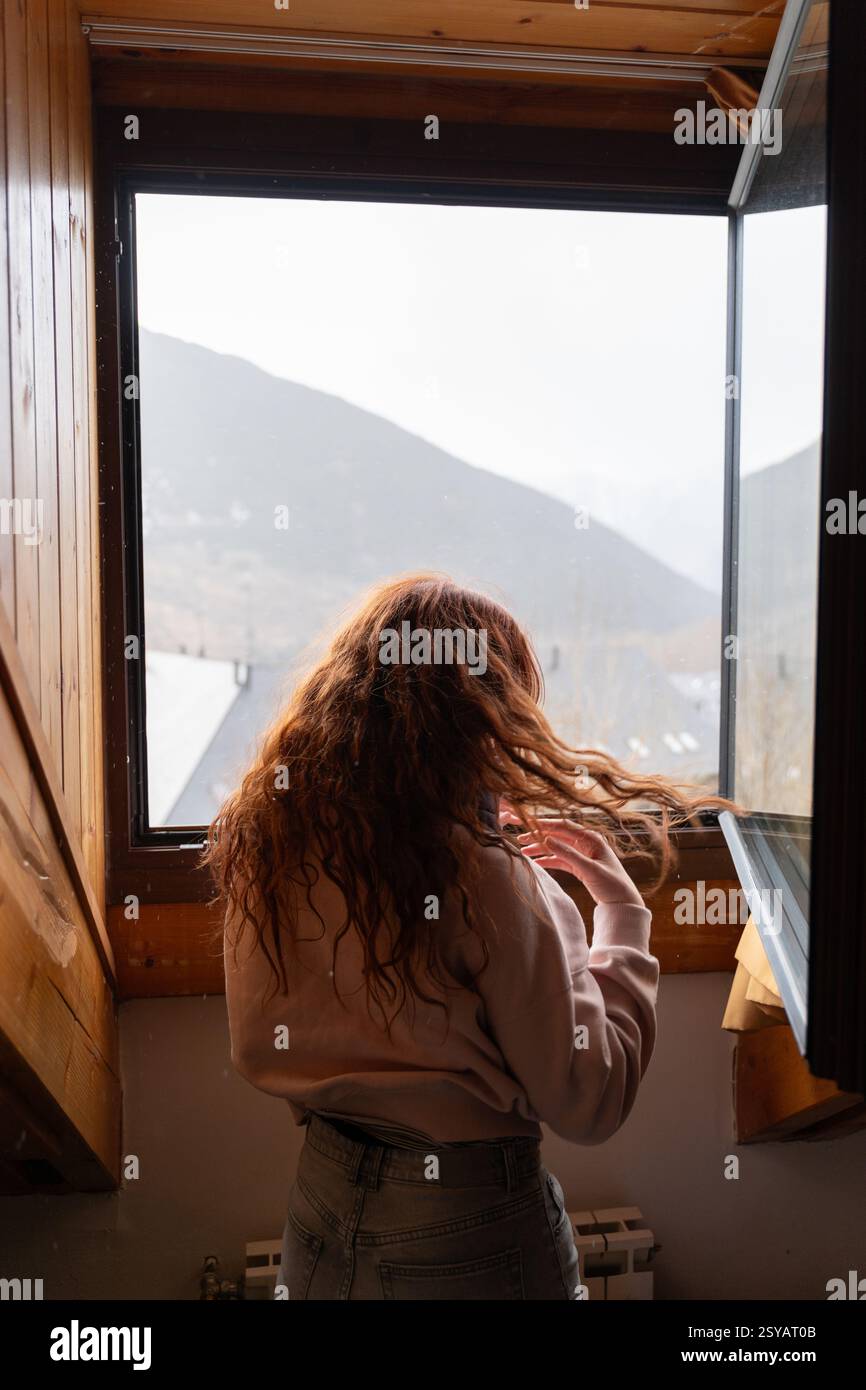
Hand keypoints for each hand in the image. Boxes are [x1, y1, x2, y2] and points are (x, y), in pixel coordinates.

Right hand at [499, 804, 643, 907]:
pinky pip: (560, 860)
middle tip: (520, 838)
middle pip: (558, 836)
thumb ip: (568, 854)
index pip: (564, 826)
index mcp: (591, 838)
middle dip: (539, 837)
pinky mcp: (579, 866)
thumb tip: (547, 839)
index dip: (544, 825)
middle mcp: (586, 843)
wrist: (624, 903)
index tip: (527, 824)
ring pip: (557, 848)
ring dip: (541, 849)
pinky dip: (548, 860)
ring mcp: (582, 854)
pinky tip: (536, 862)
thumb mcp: (590, 868)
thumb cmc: (613, 884)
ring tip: (524, 851)